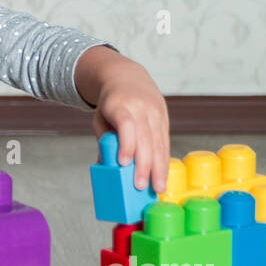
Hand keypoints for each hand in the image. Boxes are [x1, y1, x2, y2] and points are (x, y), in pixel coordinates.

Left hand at [77, 47, 169, 192]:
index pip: (126, 124)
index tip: (123, 163)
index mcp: (120, 105)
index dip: (127, 144)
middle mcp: (141, 108)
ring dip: (159, 168)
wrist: (128, 77)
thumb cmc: (111, 103)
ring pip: (159, 143)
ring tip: (158, 188)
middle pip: (145, 138)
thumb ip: (105, 140)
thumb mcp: (100, 118)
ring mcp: (155, 113)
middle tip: (140, 186)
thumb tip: (105, 168)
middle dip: (144, 165)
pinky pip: (165, 143)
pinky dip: (164, 161)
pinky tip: (163, 176)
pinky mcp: (164, 119)